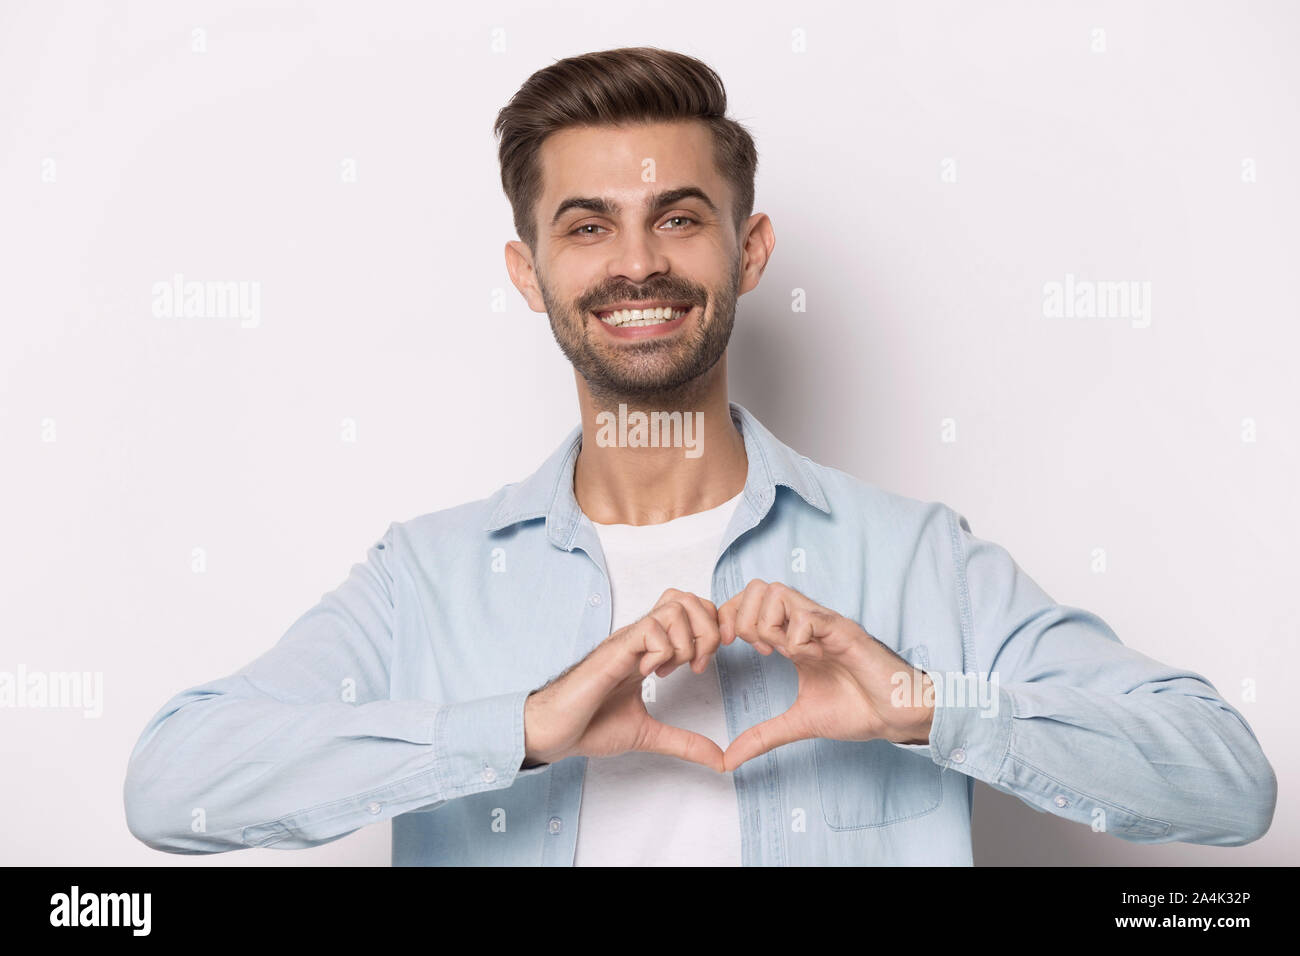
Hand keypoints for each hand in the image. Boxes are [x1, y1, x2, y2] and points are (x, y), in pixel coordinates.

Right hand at [523, 589, 724, 771]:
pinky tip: (648, 674)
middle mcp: (640, 639)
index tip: (703, 666)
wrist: (555, 731)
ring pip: (674, 608)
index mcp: (649, 651)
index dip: (709, 631)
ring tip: (672, 671)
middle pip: (688, 599)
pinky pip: (651, 629)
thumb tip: (719, 760)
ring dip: (685, 642)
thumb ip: (684, 742)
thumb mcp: (649, 734)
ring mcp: (627, 641)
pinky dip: (662, 652)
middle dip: (707, 632)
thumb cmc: (590, 726)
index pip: (690, 611)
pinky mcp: (614, 650)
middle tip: (696, 666)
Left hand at [717, 579, 932, 771]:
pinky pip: (807, 617)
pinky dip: (797, 637)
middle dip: (742, 618)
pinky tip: (809, 658)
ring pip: (777, 594)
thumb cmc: (858, 710)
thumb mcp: (799, 723)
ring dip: (768, 625)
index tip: (726, 651)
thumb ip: (762, 737)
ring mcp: (824, 625)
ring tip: (779, 654)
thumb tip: (728, 760)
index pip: (748, 603)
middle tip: (755, 651)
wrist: (897, 715)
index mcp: (793, 638)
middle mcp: (806, 624)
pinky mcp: (844, 631)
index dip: (729, 620)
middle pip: (757, 588)